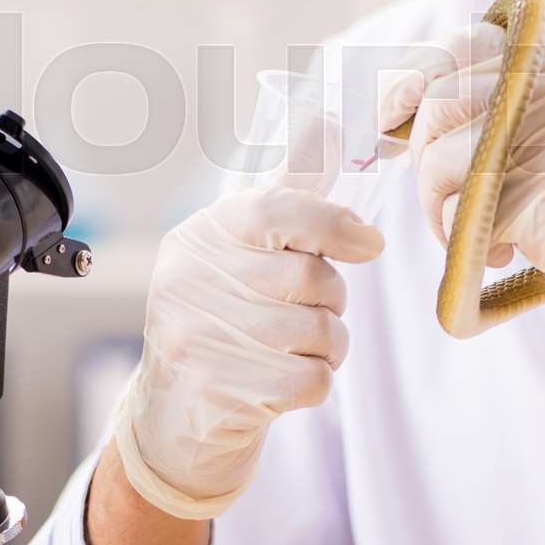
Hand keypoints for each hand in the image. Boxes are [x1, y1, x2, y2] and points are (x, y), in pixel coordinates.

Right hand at [114, 187, 384, 518]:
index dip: (334, 223)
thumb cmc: (223, 323)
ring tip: (298, 349)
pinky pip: (312, 379)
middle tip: (313, 313)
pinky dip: (316, 384)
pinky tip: (286, 383)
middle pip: (310, 279)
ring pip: (320, 331)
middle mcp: (187, 280)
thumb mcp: (240, 255)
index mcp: (198, 235)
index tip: (370, 243)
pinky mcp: (214, 392)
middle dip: (333, 300)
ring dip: (329, 345)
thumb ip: (286, 201)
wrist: (174, 421)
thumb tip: (331, 123)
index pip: (275, 209)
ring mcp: (195, 337)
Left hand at [377, 25, 544, 369]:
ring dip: (437, 205)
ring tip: (476, 234)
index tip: (387, 123)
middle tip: (447, 199)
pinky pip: (459, 210)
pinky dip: (462, 241)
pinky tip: (501, 256)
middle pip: (437, 99)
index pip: (460, 46)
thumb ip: (502, 117)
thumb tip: (402, 115)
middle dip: (420, 157)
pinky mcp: (542, 192)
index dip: (410, 82)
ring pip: (438, 154)